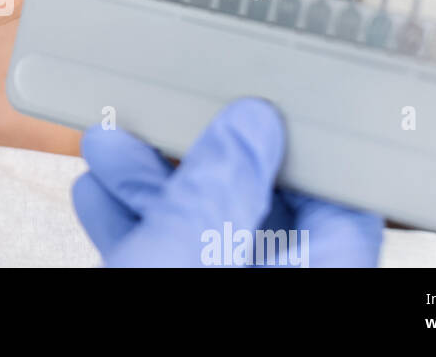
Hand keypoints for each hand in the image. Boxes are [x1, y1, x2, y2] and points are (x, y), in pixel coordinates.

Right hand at [72, 98, 382, 266]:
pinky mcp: (178, 296)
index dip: (302, 143)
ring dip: (147, 183)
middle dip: (196, 153)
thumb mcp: (188, 256)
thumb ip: (223, 189)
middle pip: (257, 205)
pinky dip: (130, 224)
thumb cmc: (159, 334)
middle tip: (162, 112)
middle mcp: (278, 282)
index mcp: (313, 275)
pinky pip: (165, 255)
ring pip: (201, 229)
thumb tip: (251, 124)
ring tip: (105, 146)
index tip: (264, 101)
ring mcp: (226, 288)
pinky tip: (96, 193)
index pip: (339, 199)